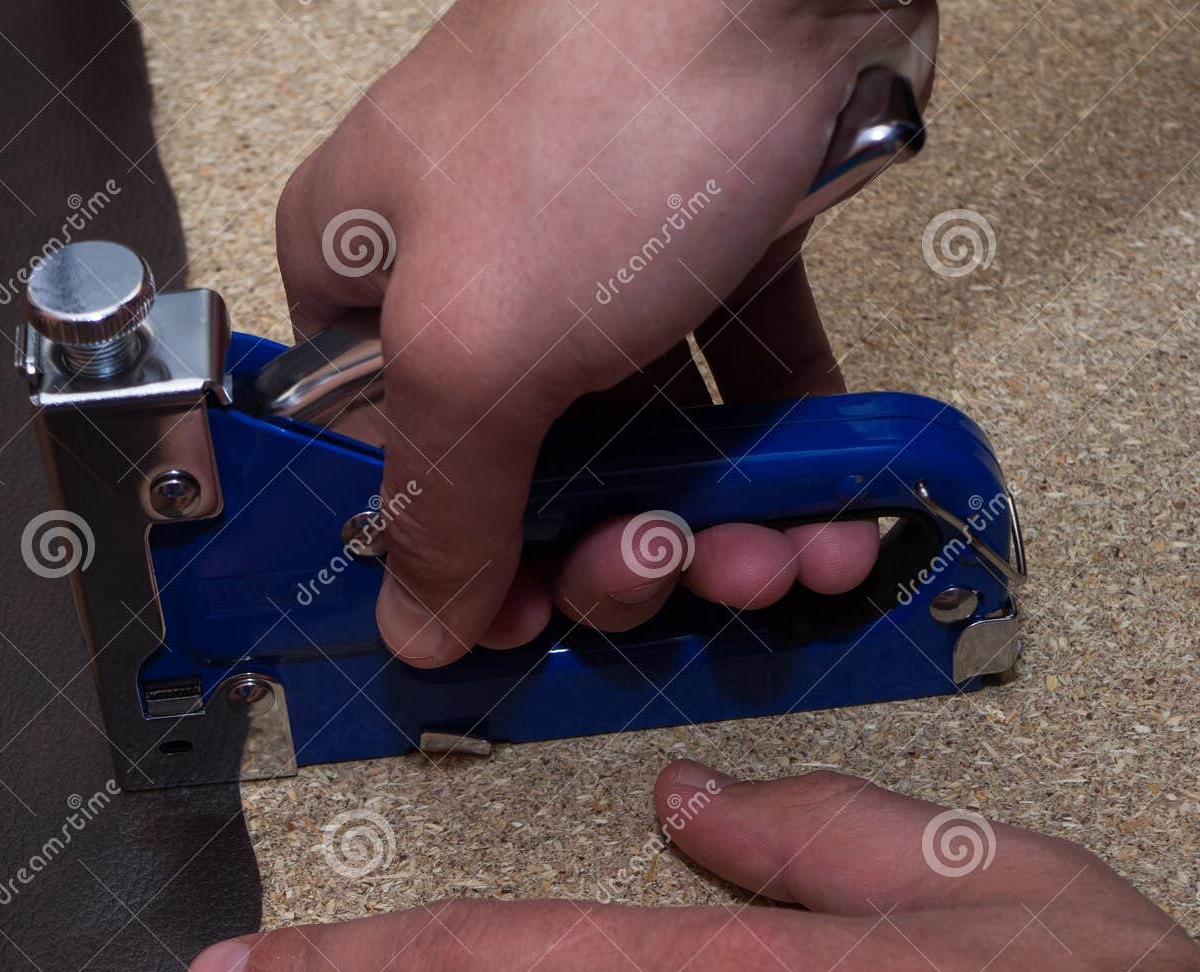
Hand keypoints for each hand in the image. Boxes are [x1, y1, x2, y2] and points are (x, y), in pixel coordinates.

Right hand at [274, 0, 938, 664]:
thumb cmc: (598, 115)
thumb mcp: (478, 344)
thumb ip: (442, 506)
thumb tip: (416, 627)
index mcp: (372, 290)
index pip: (384, 470)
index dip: (456, 562)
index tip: (528, 616)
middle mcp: (480, 288)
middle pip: (532, 485)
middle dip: (613, 554)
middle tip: (665, 565)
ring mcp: (601, 278)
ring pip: (647, 455)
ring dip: (714, 530)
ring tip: (776, 552)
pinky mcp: (713, 262)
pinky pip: (739, 401)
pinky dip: (780, 467)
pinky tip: (827, 516)